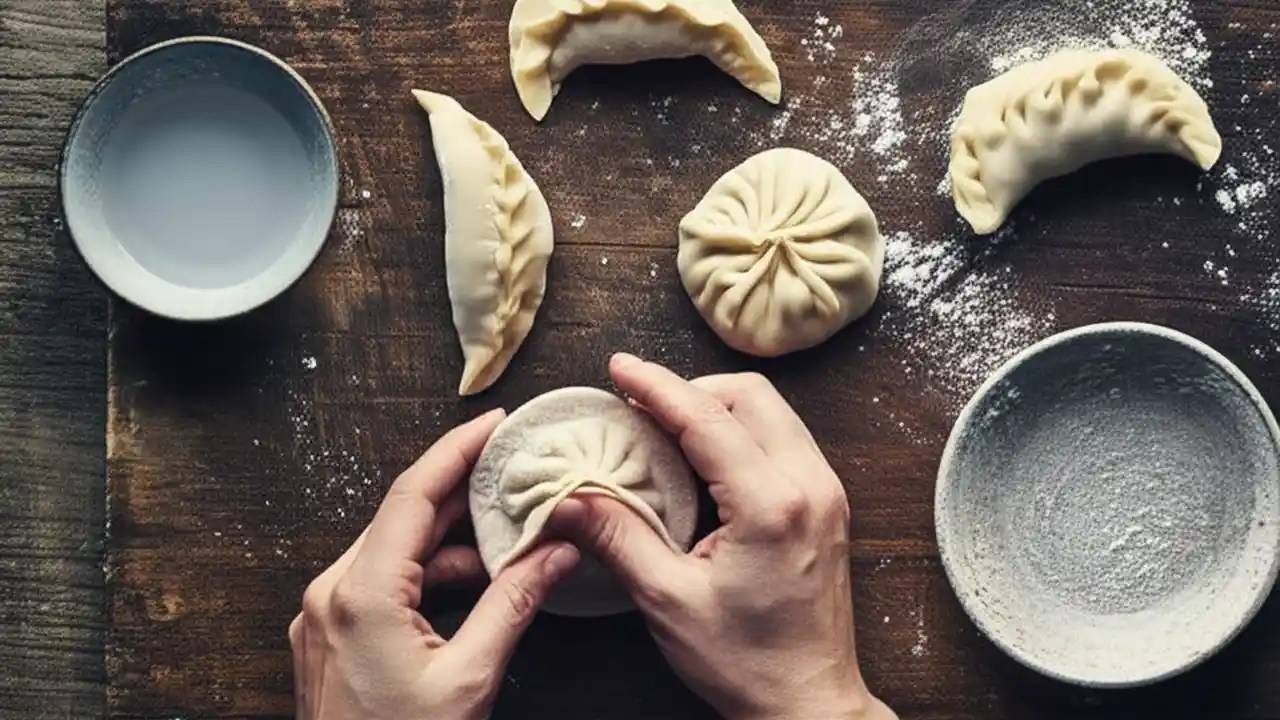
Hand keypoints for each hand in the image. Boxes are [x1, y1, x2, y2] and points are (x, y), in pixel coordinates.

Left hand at [290, 409, 580, 719]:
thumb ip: (515, 603)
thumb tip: (555, 550)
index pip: (413, 494)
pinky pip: (384, 581)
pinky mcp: (332, 635)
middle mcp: (332, 593)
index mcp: (360, 593)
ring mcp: (325, 615)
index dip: (457, 449)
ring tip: (510, 534)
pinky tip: (476, 580)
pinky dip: (430, 574)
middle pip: (404, 518)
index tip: (494, 423)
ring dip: (452, 540)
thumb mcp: (470, 676)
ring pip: (397, 550)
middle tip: (515, 474)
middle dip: (464, 494)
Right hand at [553, 355, 896, 719]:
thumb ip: (617, 538)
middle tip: (639, 402)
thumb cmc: (747, 663)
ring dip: (717, 406)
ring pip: (772, 411)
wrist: (808, 704)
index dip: (656, 386)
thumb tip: (568, 497)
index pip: (708, 418)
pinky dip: (741, 431)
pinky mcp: (828, 505)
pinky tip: (703, 455)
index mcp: (771, 505)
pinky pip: (783, 438)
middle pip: (750, 395)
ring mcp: (826, 493)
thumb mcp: (668, 601)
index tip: (619, 368)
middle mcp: (810, 486)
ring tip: (664, 424)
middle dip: (690, 388)